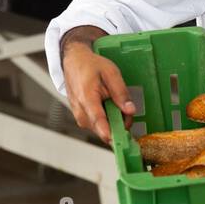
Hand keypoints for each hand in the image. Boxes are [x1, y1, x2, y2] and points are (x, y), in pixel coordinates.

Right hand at [61, 27, 135, 143]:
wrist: (73, 62)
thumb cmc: (90, 66)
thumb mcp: (111, 73)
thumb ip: (121, 93)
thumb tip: (130, 111)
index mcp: (87, 98)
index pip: (100, 122)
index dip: (112, 134)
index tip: (123, 141)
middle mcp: (80, 111)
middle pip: (104, 130)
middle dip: (119, 124)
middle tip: (126, 109)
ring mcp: (79, 117)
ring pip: (102, 129)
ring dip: (113, 121)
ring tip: (114, 103)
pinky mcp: (81, 118)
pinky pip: (98, 125)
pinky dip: (107, 119)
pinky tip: (107, 106)